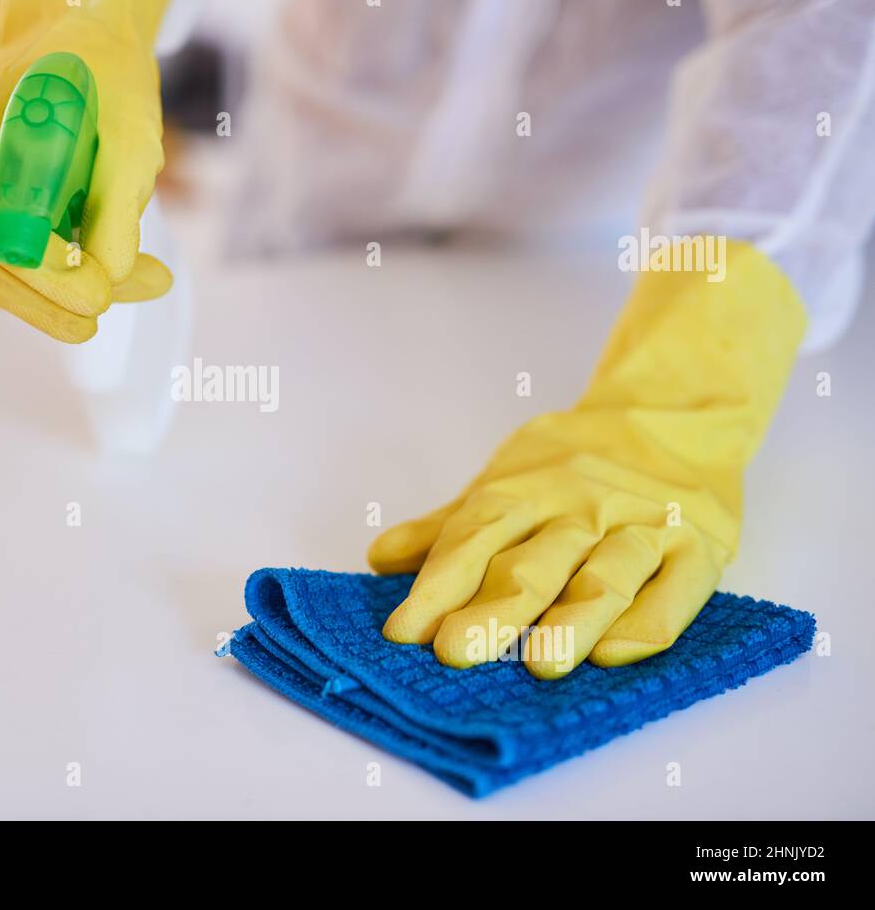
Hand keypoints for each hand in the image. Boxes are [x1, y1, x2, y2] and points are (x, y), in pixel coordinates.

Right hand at [0, 4, 169, 341]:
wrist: (83, 34)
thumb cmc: (105, 74)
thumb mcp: (130, 128)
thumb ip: (119, 197)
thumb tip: (116, 273)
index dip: (38, 264)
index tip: (97, 293)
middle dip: (29, 297)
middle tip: (90, 323)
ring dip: (32, 298)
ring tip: (91, 319)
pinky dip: (39, 276)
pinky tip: (94, 285)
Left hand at [369, 241, 805, 677]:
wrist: (675, 412)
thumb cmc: (574, 460)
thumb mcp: (505, 480)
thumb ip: (446, 527)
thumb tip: (378, 561)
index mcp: (525, 491)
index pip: (473, 539)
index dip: (437, 586)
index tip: (403, 632)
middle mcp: (581, 509)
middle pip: (533, 565)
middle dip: (493, 611)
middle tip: (457, 652)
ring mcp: (641, 528)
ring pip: (605, 580)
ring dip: (572, 623)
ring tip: (540, 664)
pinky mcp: (697, 549)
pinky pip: (674, 593)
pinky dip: (645, 625)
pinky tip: (613, 656)